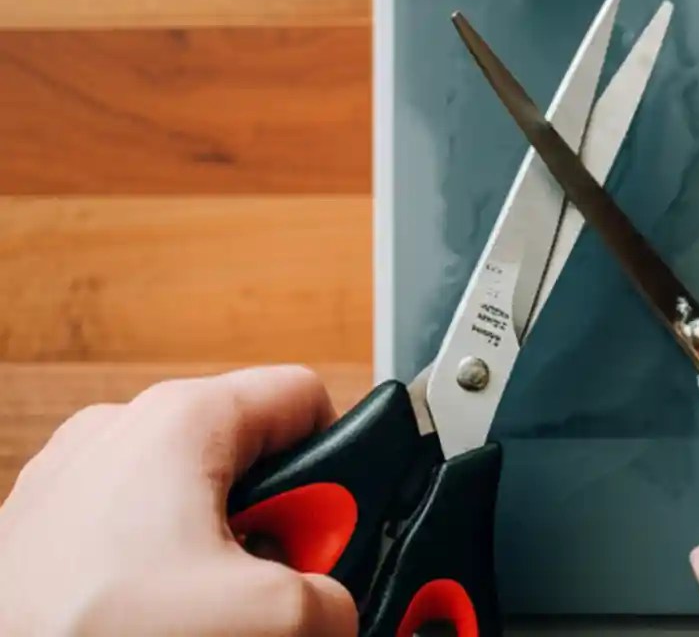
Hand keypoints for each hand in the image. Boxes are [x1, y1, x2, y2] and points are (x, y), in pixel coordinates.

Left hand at [0, 366, 357, 635]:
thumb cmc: (88, 631)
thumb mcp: (269, 616)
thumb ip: (333, 596)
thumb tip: (330, 607)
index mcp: (181, 418)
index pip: (305, 398)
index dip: (341, 467)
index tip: (335, 529)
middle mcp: (123, 431)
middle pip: (251, 459)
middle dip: (279, 529)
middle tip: (271, 586)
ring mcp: (76, 481)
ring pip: (193, 505)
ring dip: (221, 559)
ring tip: (208, 614)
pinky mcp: (43, 534)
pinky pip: (137, 538)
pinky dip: (162, 578)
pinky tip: (156, 621)